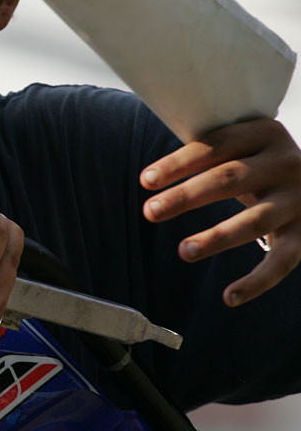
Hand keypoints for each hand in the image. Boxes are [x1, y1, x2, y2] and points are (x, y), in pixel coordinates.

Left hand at [141, 117, 300, 306]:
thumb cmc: (256, 161)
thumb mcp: (239, 146)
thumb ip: (205, 153)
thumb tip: (149, 178)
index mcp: (264, 132)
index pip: (214, 146)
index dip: (178, 163)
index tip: (145, 181)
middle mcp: (286, 162)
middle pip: (230, 179)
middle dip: (187, 196)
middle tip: (149, 212)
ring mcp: (300, 198)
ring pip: (256, 221)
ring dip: (218, 237)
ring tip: (184, 251)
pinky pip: (283, 261)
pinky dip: (258, 282)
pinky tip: (229, 298)